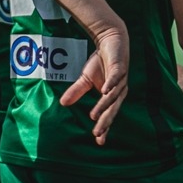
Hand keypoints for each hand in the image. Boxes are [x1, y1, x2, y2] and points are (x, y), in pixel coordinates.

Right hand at [60, 19, 130, 145]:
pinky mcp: (120, 67)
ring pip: (113, 96)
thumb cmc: (101, 61)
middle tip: (97, 134)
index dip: (105, 127)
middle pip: (112, 109)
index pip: (108, 114)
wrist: (111, 40)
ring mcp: (121, 80)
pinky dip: (111, 84)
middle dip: (105, 122)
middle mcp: (119, 90)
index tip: (99, 141)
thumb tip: (62, 103)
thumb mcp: (86, 79)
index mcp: (112, 96)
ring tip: (94, 116)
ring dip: (104, 106)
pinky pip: (116, 77)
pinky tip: (104, 91)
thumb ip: (76, 91)